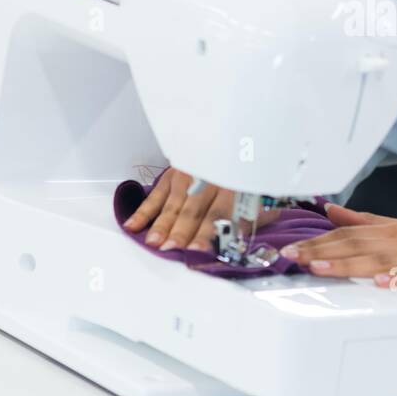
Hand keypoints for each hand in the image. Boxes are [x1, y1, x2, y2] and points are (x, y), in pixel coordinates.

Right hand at [122, 167, 280, 251]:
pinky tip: (134, 225)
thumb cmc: (250, 181)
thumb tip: (238, 246)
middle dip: (182, 230)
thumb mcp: (262, 201)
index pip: (220, 214)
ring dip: (163, 223)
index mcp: (235, 188)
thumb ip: (251, 222)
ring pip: (175, 203)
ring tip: (154, 241)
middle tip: (173, 247)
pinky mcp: (174, 175)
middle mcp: (211, 180)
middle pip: (195, 209)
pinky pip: (157, 194)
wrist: (240, 145)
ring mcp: (190, 176)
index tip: (198, 250)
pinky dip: (144, 211)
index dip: (209, 233)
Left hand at [279, 203, 396, 303]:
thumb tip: (333, 212)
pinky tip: (380, 283)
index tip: (291, 247)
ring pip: (380, 258)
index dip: (319, 239)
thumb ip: (370, 222)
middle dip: (322, 249)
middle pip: (358, 242)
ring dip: (347, 262)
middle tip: (290, 257)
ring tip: (319, 266)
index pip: (351, 232)